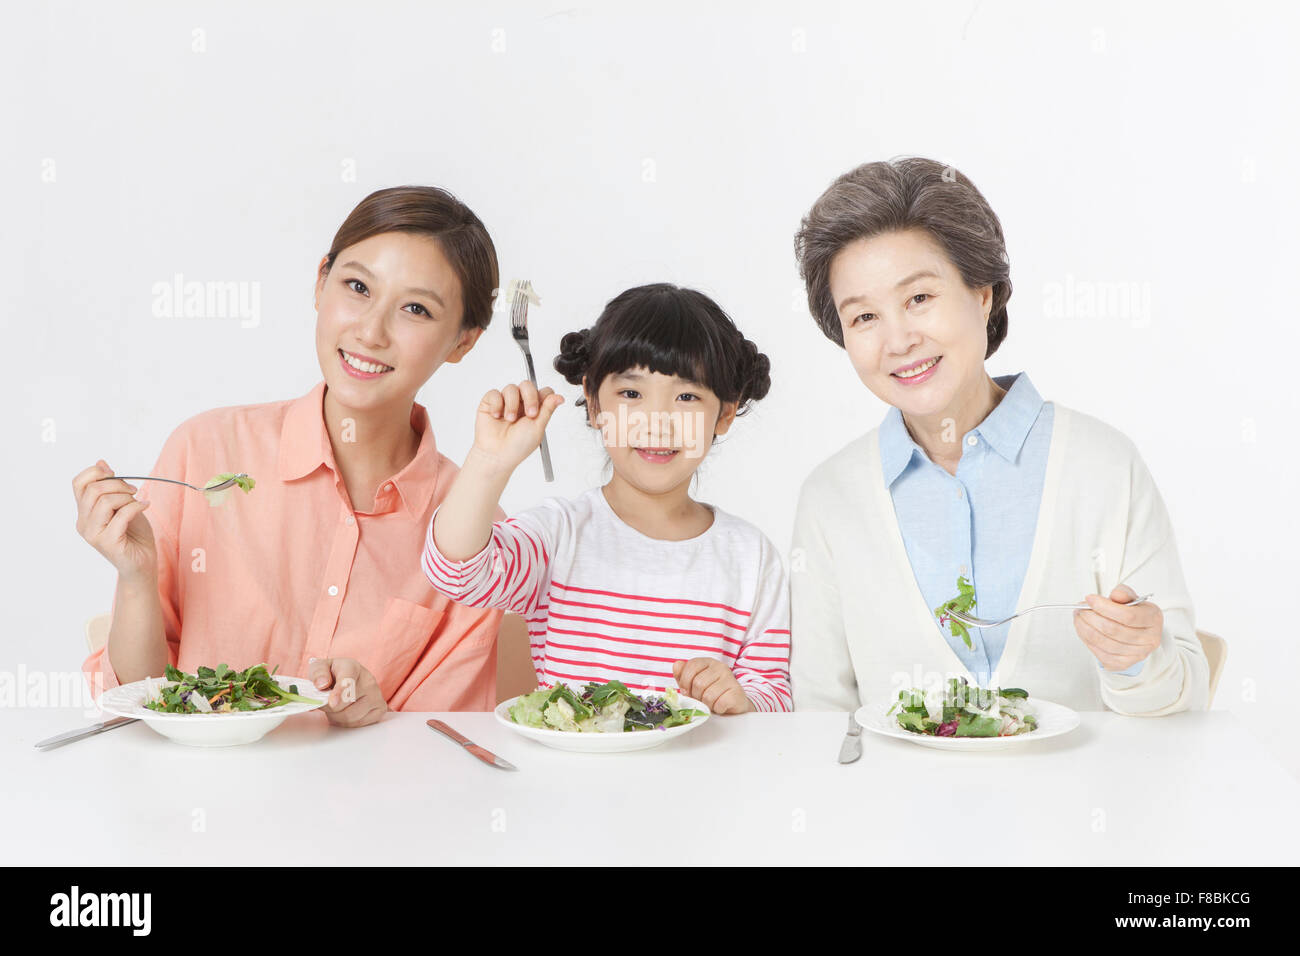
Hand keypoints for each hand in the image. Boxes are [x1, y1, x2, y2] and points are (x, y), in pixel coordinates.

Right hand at [72, 459, 155, 578]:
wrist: (143, 562)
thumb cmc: (134, 534)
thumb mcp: (124, 504)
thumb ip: (111, 487)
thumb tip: (101, 462)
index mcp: (84, 512)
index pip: (78, 483)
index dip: (96, 472)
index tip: (115, 474)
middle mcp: (83, 523)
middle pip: (92, 490)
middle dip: (117, 484)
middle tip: (134, 490)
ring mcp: (93, 534)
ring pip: (104, 501)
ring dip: (126, 497)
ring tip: (138, 501)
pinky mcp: (108, 543)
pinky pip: (121, 515)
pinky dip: (136, 506)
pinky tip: (145, 506)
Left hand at [309, 657, 386, 726]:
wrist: (348, 680)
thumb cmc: (333, 674)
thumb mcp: (320, 667)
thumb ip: (318, 673)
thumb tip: (322, 684)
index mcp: (352, 667)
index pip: (347, 682)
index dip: (339, 693)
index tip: (332, 702)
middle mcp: (368, 680)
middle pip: (346, 705)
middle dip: (330, 708)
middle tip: (325, 703)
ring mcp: (377, 695)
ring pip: (351, 717)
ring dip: (337, 717)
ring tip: (336, 707)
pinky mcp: (380, 709)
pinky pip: (359, 724)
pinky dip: (348, 723)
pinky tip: (346, 712)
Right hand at [472, 381, 563, 470]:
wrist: (497, 455)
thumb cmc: (518, 446)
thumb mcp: (538, 427)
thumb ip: (548, 409)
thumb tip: (560, 397)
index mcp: (535, 409)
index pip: (542, 392)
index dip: (542, 396)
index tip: (539, 411)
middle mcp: (521, 404)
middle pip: (528, 385)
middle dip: (530, 397)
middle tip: (529, 414)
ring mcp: (505, 403)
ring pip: (511, 388)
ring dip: (512, 404)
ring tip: (509, 419)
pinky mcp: (490, 403)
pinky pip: (494, 393)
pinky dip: (496, 404)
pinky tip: (497, 416)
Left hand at [672, 658, 753, 714]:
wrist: (733, 703)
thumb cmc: (710, 692)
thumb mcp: (693, 683)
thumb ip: (683, 675)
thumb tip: (676, 665)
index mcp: (707, 662)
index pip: (690, 666)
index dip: (685, 682)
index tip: (687, 691)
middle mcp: (720, 667)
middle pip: (698, 683)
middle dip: (696, 696)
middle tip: (701, 699)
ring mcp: (730, 678)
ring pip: (708, 696)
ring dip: (707, 704)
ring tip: (711, 703)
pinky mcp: (736, 692)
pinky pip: (720, 704)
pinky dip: (717, 709)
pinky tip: (720, 706)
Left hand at [1073, 583, 1162, 671]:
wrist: (1139, 631)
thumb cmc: (1134, 613)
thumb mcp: (1132, 598)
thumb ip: (1124, 594)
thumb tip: (1116, 594)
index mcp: (1153, 619)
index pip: (1127, 615)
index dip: (1104, 607)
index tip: (1089, 599)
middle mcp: (1149, 639)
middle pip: (1112, 630)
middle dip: (1090, 617)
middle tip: (1080, 609)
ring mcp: (1137, 654)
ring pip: (1104, 642)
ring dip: (1084, 628)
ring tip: (1078, 618)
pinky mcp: (1123, 663)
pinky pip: (1100, 653)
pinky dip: (1087, 640)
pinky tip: (1083, 630)